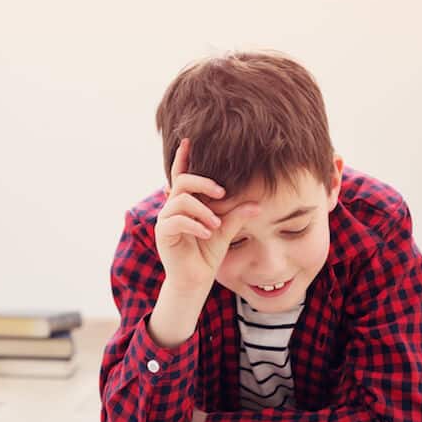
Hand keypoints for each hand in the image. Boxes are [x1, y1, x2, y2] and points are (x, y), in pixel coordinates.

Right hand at [154, 138, 258, 297]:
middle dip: (203, 182)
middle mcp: (172, 208)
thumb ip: (236, 215)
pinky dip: (194, 224)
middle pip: (182, 181)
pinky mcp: (163, 233)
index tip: (188, 140)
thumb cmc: (207, 255)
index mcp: (186, 203)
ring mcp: (165, 220)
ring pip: (180, 199)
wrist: (195, 281)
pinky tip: (207, 234)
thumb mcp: (226, 231)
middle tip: (222, 193)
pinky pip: (175, 220)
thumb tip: (257, 204)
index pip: (181, 175)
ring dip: (202, 209)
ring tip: (216, 225)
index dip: (183, 158)